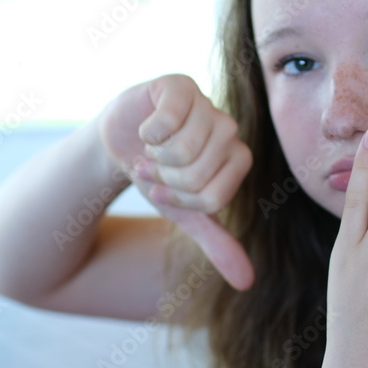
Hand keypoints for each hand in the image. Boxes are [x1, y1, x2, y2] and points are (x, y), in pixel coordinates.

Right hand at [99, 74, 254, 289]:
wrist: (120, 141)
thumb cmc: (158, 176)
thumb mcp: (185, 213)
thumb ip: (216, 243)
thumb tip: (247, 282)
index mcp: (237, 159)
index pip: (213, 196)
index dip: (180, 200)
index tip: (164, 192)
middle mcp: (228, 129)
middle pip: (199, 173)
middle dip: (165, 180)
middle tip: (154, 169)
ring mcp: (206, 104)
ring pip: (183, 148)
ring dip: (154, 157)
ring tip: (150, 150)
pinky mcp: (180, 86)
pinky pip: (168, 119)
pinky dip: (148, 133)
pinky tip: (147, 128)